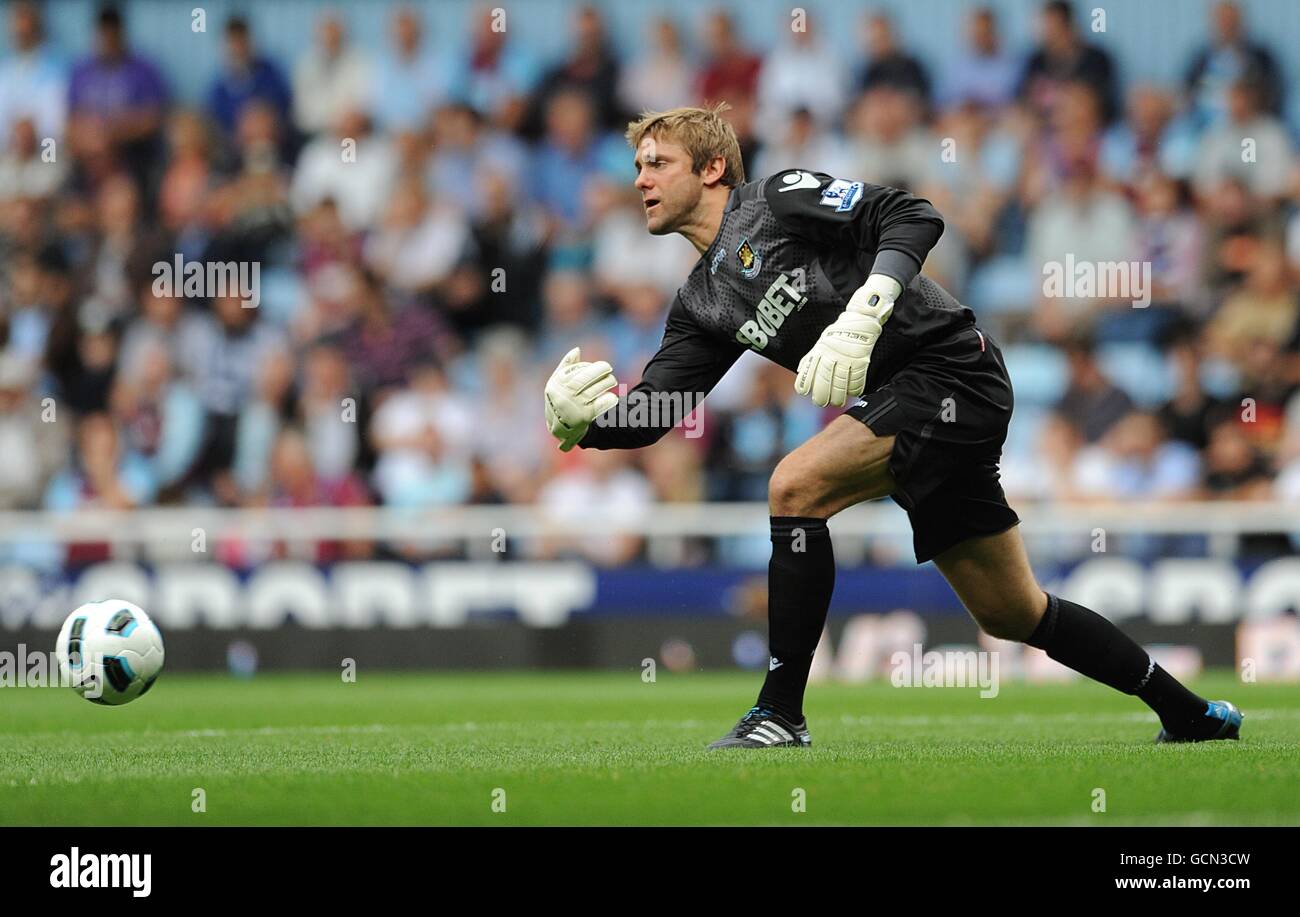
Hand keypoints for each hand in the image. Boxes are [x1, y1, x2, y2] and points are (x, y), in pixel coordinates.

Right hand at [544, 347, 619, 451]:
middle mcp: (563, 395)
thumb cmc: (560, 398)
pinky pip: (599, 405)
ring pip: (592, 391)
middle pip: (584, 379)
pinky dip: (608, 400)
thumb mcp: (557, 382)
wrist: (559, 427)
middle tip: (609, 370)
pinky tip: (613, 397)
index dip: (593, 367)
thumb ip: (566, 365)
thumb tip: (577, 350)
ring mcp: (573, 407)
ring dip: (606, 384)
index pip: (577, 371)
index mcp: (557, 384)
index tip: (604, 366)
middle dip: (599, 372)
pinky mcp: (584, 417)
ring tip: (612, 381)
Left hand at [794, 274, 900, 407]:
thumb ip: (811, 357)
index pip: (808, 373)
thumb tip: (801, 370)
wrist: (861, 317)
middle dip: (821, 396)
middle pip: (823, 382)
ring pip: (840, 385)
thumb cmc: (839, 331)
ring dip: (838, 397)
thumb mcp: (821, 342)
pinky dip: (855, 389)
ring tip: (837, 402)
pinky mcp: (861, 360)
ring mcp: (847, 359)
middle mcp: (831, 356)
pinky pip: (857, 380)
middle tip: (822, 402)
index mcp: (820, 351)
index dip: (805, 385)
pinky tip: (853, 393)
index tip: (805, 393)